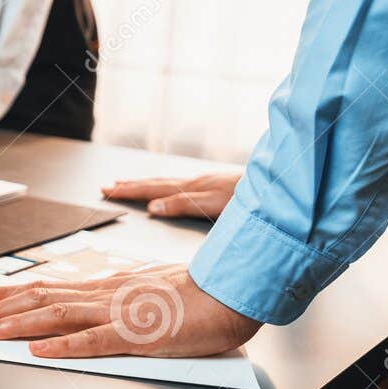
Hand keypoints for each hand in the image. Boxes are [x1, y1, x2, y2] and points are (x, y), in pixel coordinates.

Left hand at [0, 266, 261, 357]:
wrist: (231, 292)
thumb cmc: (194, 294)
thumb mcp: (144, 287)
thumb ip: (114, 292)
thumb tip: (87, 294)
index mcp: (105, 285)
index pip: (47, 286)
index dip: (9, 292)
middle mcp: (103, 294)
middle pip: (41, 298)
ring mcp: (118, 313)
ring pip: (57, 316)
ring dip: (18, 325)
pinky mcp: (138, 335)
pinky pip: (95, 342)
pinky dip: (65, 347)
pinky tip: (40, 352)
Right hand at [101, 172, 240, 219]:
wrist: (280, 185)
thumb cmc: (251, 199)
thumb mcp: (215, 205)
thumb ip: (183, 205)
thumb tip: (153, 206)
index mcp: (192, 188)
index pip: (152, 189)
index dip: (130, 191)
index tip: (108, 191)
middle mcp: (195, 182)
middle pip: (155, 183)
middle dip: (130, 186)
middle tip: (108, 187)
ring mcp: (205, 182)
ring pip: (166, 182)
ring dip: (144, 184)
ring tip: (127, 183)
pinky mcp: (215, 185)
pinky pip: (179, 184)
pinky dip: (163, 186)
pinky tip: (166, 188)